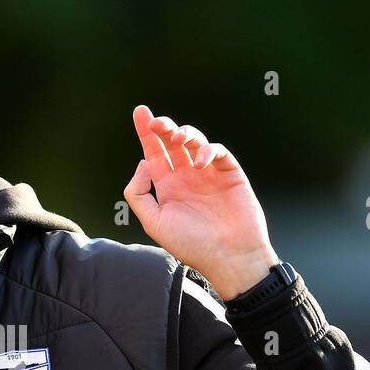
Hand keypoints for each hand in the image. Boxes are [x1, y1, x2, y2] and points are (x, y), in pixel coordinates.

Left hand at [123, 105, 279, 299]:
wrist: (228, 257)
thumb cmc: (191, 245)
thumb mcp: (154, 223)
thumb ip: (138, 194)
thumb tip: (143, 163)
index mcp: (168, 187)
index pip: (154, 153)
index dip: (146, 132)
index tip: (140, 113)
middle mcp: (187, 177)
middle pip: (173, 142)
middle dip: (164, 127)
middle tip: (156, 123)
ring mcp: (209, 174)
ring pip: (195, 141)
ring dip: (185, 134)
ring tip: (178, 140)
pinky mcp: (230, 173)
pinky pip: (218, 151)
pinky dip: (208, 150)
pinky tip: (199, 163)